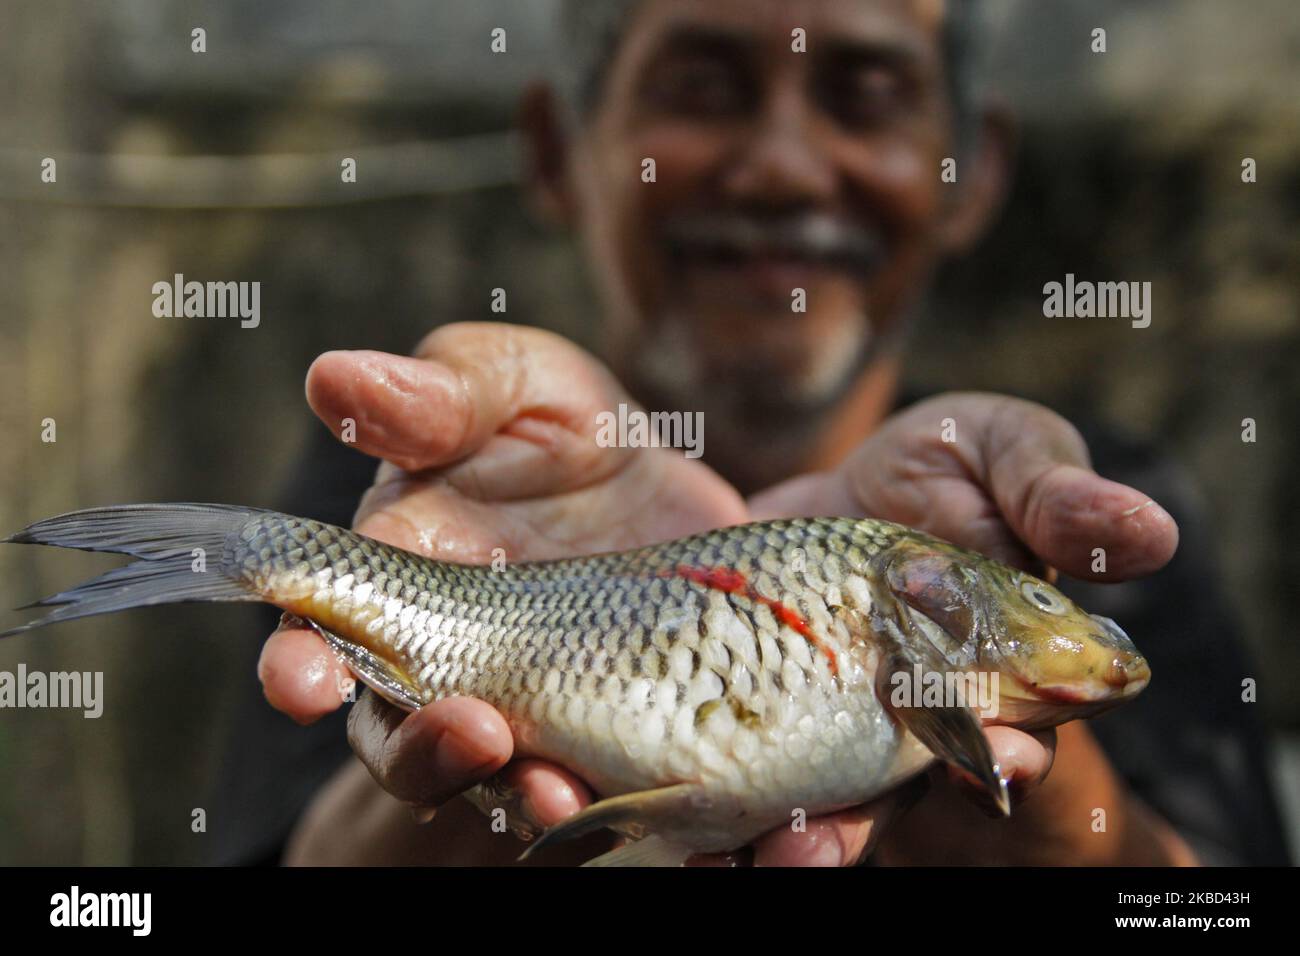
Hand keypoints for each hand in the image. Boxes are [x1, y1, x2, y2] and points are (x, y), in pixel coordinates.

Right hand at [261, 322, 747, 862]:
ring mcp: (535, 717)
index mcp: (407, 574)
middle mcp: (455, 664)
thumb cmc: (576, 442)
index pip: (326, 632)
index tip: (302, 678)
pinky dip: (616, 808)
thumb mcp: (528, 390)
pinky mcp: (613, 750)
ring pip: (499, 786)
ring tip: (560, 795)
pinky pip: (603, 798)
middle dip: (421, 752)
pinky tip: (651, 799)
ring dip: (518, 797)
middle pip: (403, 738)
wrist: (685, 508)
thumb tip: (335, 376)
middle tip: (475, 736)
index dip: (300, 661)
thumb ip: (447, 394)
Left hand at [750, 392, 1188, 863]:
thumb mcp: (1000, 450)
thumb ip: (1051, 490)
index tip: (1000, 757)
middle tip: (818, 845)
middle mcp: (916, 717)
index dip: (1007, 750)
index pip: (1010, 728)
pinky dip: (706, 796)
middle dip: (863, 823)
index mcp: (990, 668)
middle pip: (893, 794)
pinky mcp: (758, 713)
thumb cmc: (949, 463)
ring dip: (789, 835)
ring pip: (817, 801)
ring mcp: (835, 723)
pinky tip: (675, 817)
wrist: (843, 478)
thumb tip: (1149, 532)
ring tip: (756, 851)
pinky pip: (737, 767)